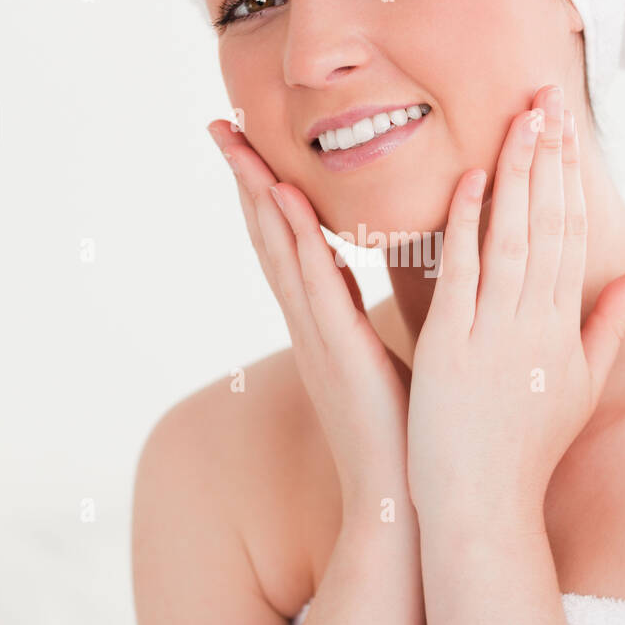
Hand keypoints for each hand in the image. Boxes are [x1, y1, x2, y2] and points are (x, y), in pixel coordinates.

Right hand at [207, 119, 411, 511]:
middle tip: (219, 123)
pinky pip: (314, 286)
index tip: (250, 144)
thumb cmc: (404, 432)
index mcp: (323, 323)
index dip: (267, 192)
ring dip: (258, 194)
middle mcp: (309, 324)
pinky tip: (286, 201)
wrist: (397, 501)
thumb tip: (395, 276)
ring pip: (280, 251)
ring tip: (236, 143)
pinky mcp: (339, 352)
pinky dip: (298, 240)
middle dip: (245, 177)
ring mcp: (317, 338)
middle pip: (270, 236)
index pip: (290, 243)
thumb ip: (374, 317)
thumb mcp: (388, 357)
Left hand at [406, 85, 624, 527]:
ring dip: (518, 176)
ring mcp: (494, 334)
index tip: (565, 129)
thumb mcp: (582, 385)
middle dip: (548, 159)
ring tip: (521, 119)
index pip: (573, 238)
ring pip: (513, 239)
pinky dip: (469, 226)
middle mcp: (535, 325)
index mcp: (564, 330)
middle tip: (544, 97)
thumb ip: (611, 325)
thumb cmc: (526, 447)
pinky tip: (472, 180)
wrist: (480, 505)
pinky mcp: (450, 347)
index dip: (570, 179)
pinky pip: (464, 274)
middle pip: (549, 226)